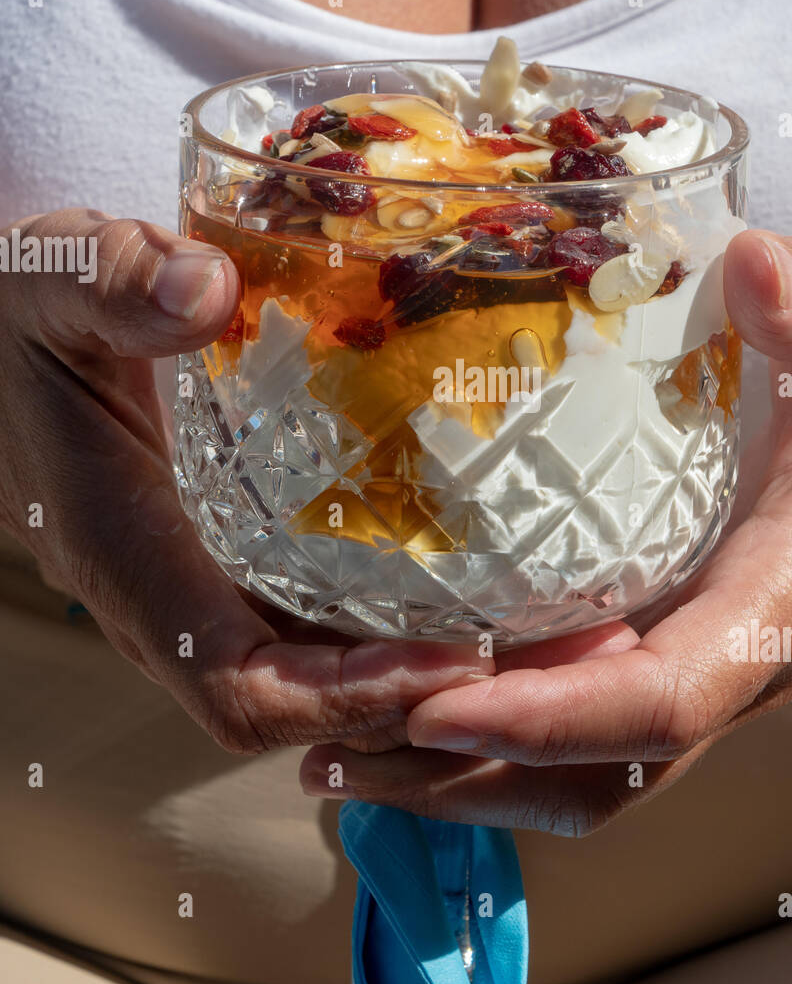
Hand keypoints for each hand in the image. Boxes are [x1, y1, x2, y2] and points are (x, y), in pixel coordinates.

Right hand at [2, 210, 491, 752]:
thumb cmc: (21, 317)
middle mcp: (176, 601)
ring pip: (319, 666)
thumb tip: (204, 291)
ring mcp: (209, 585)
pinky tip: (478, 571)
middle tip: (544, 655)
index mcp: (131, 559)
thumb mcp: (50, 280)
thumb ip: (110, 281)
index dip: (343, 700)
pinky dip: (395, 615)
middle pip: (304, 702)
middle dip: (417, 697)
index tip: (453, 664)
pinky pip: (320, 612)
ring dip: (420, 666)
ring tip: (545, 630)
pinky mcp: (235, 556)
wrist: (0, 347)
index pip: (239, 687)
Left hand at [300, 230, 791, 830]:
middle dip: (469, 776)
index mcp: (782, 602)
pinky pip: (582, 727)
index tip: (433, 708)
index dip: (548, 716)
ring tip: (338, 755)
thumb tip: (757, 269)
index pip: (662, 699)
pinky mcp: (676, 648)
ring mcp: (705, 667)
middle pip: (599, 773)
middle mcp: (739, 663)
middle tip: (334, 752)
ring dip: (465, 779)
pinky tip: (408, 704)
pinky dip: (495, 734)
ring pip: (586, 773)